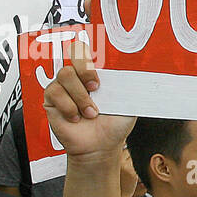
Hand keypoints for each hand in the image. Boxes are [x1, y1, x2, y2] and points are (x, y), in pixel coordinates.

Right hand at [43, 38, 135, 158]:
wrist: (101, 147)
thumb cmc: (114, 126)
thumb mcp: (129, 103)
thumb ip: (132, 86)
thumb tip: (144, 74)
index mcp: (96, 74)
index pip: (87, 50)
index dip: (89, 51)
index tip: (98, 67)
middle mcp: (78, 78)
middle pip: (74, 54)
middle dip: (86, 70)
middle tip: (96, 88)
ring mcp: (64, 88)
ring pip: (65, 75)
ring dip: (81, 97)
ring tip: (90, 113)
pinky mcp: (51, 100)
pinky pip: (54, 92)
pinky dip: (69, 107)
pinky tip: (76, 118)